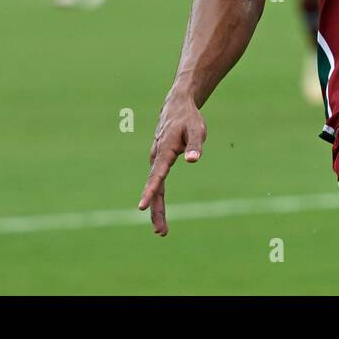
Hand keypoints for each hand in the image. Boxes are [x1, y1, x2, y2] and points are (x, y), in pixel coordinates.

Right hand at [138, 91, 206, 235]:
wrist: (177, 106)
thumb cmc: (188, 118)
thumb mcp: (196, 129)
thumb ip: (195, 144)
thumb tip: (193, 160)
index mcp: (164, 150)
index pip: (157, 174)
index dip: (150, 191)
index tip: (142, 206)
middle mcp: (156, 157)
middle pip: (154, 187)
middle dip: (155, 210)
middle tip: (160, 232)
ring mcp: (156, 160)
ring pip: (155, 187)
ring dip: (156, 209)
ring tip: (161, 230)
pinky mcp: (159, 161)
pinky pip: (157, 183)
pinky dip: (157, 198)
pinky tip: (159, 211)